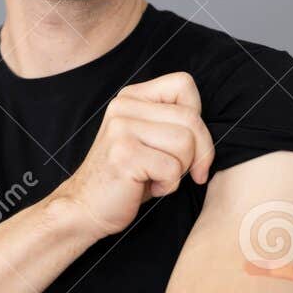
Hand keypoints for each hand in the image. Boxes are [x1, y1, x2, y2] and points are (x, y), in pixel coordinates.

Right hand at [51, 72, 215, 237]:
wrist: (85, 207)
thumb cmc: (128, 177)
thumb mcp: (151, 140)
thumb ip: (174, 123)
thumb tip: (207, 135)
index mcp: (132, 97)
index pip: (184, 85)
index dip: (197, 119)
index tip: (191, 146)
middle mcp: (123, 107)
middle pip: (191, 118)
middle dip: (198, 152)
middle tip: (177, 171)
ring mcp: (121, 129)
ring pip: (185, 142)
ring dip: (180, 169)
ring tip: (156, 177)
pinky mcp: (123, 155)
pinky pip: (172, 168)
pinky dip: (168, 185)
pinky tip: (146, 187)